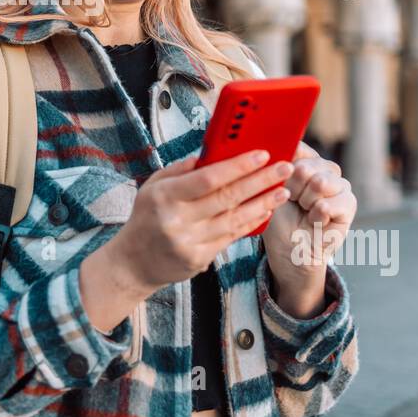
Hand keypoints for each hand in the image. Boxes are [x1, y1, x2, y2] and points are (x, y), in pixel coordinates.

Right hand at [108, 149, 295, 293]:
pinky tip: (265, 211)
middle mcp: (178, 220)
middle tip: (284, 168)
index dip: (238, 166)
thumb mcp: (152, 187)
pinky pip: (231, 236)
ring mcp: (190, 242)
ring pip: (235, 219)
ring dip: (263, 203)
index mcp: (165, 196)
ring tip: (283, 190)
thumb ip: (179, 169)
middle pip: (227, 197)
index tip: (261, 154)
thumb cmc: (146, 218)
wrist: (134, 263)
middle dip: (260, 180)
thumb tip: (209, 153)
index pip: (208, 178)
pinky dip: (251, 222)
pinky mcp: (200, 259)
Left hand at [262, 141, 356, 290]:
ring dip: (305, 202)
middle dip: (292, 189)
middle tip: (293, 202)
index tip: (279, 185)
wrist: (289, 248)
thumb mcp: (271, 187)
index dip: (283, 170)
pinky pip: (331, 202)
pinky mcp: (349, 203)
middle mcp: (325, 167)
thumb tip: (283, 142)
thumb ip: (278, 164)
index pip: (297, 149)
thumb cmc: (279, 217)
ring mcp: (340, 184)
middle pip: (306, 167)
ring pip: (320, 182)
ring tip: (305, 210)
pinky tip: (314, 220)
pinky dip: (317, 215)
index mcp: (306, 158)